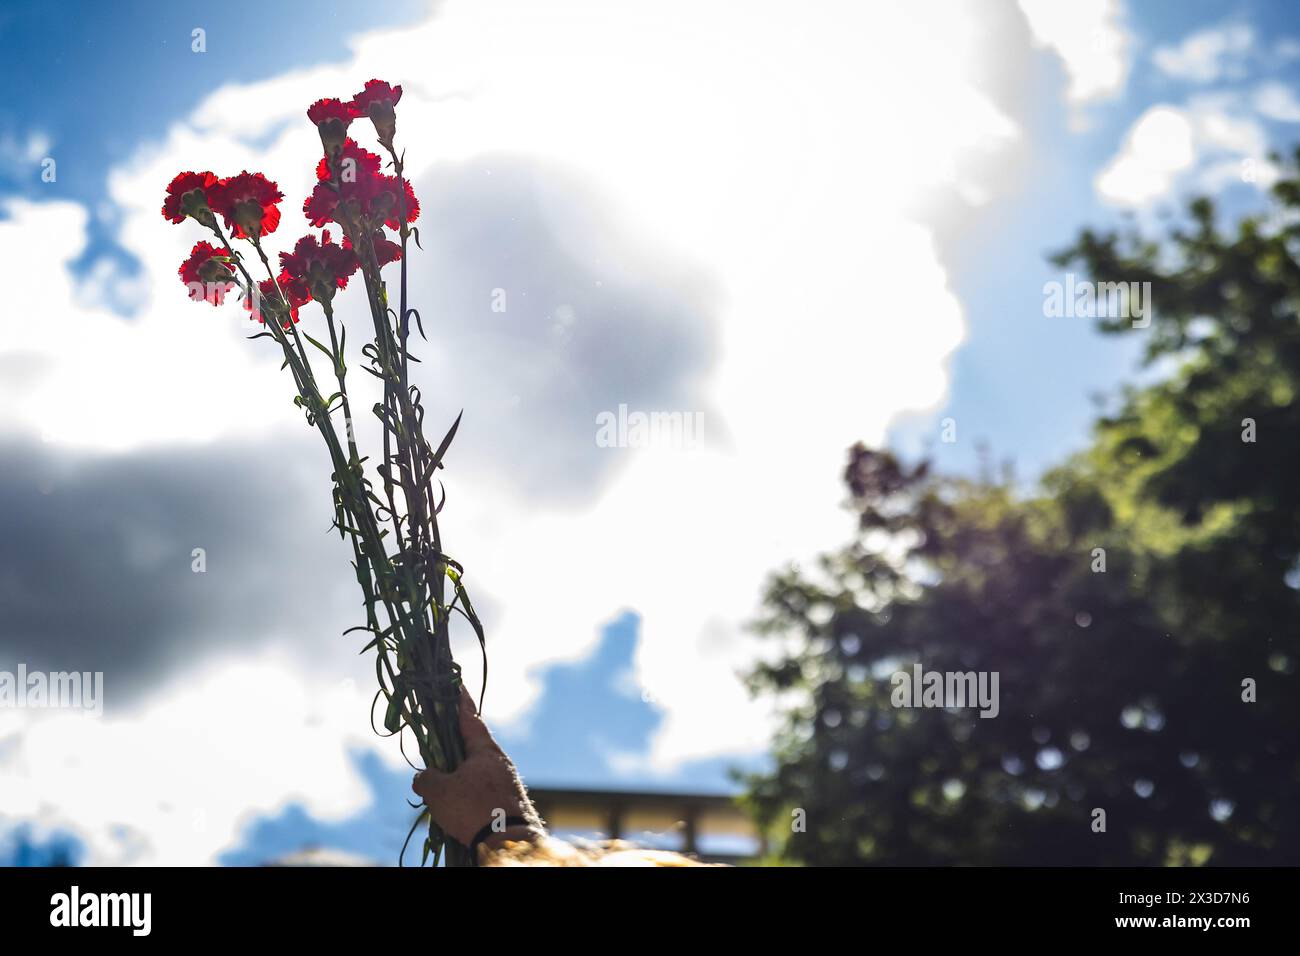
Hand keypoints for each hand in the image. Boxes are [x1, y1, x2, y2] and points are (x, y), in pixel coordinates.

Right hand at [411, 687, 541, 850]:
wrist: (508, 843)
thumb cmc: (474, 810)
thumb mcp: (439, 792)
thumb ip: (426, 778)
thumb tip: (424, 778)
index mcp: (485, 750)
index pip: (469, 717)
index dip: (459, 701)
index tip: (457, 684)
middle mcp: (499, 761)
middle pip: (471, 745)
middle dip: (451, 747)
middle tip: (434, 747)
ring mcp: (506, 782)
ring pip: (476, 771)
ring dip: (459, 776)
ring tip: (441, 790)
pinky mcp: (508, 801)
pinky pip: (483, 790)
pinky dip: (468, 793)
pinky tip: (457, 808)